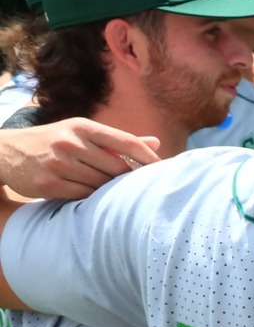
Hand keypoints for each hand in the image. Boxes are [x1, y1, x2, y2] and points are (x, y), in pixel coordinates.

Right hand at [1, 118, 160, 199]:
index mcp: (83, 127)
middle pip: (118, 169)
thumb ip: (118, 140)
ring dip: (110, 191)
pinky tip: (94, 199)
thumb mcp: (82, 132)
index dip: (150, 159)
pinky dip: (92, 199)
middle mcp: (71, 143)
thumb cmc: (54, 141)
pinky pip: (84, 197)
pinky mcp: (48, 185)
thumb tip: (156, 143)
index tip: (164, 170)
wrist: (7, 152)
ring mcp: (58, 164)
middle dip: (129, 180)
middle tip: (138, 188)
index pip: (127, 142)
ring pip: (102, 185)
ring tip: (114, 193)